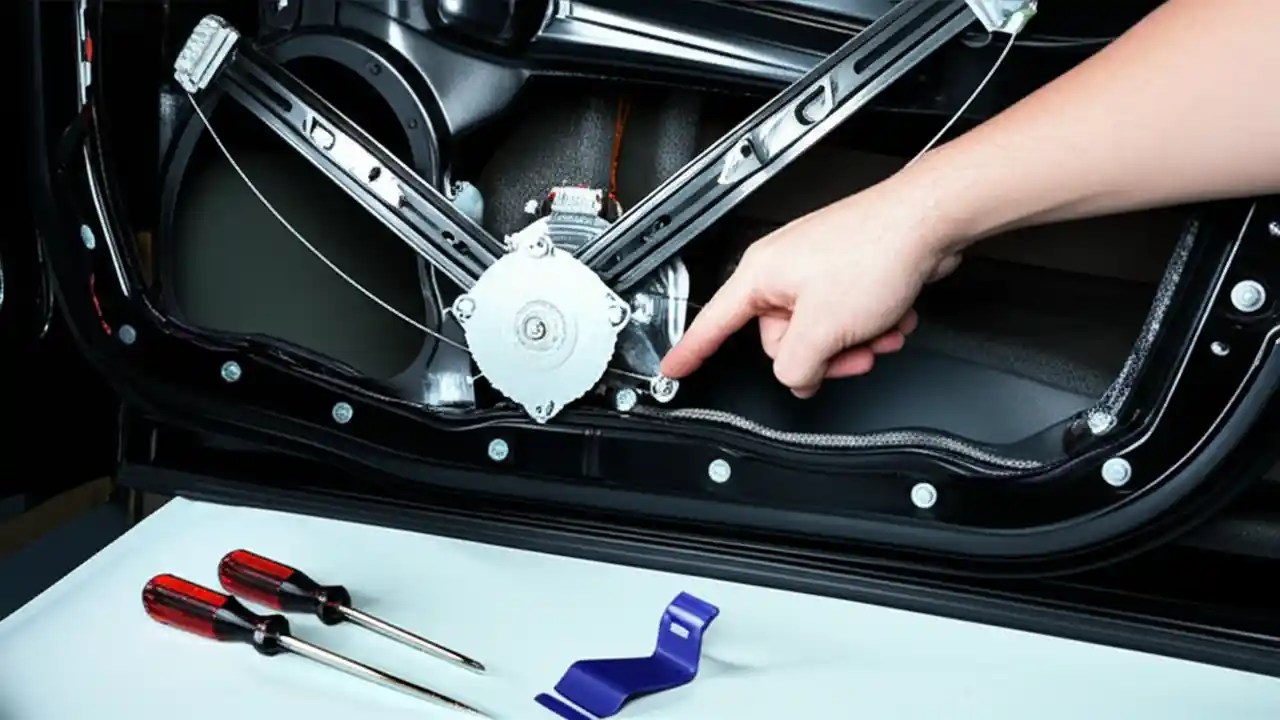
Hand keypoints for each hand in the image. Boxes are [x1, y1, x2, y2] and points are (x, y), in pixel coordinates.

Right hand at [660, 185, 960, 397]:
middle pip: (783, 340)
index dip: (691, 350)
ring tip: (881, 331)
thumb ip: (797, 366)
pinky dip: (871, 324)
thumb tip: (796, 379)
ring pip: (822, 332)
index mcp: (761, 275)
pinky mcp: (847, 270)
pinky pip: (847, 316)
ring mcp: (816, 269)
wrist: (927, 221)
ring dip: (855, 342)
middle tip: (852, 352)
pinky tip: (893, 318)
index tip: (673, 367)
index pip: (714, 322)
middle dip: (823, 354)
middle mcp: (783, 269)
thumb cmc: (875, 251)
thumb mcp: (824, 328)